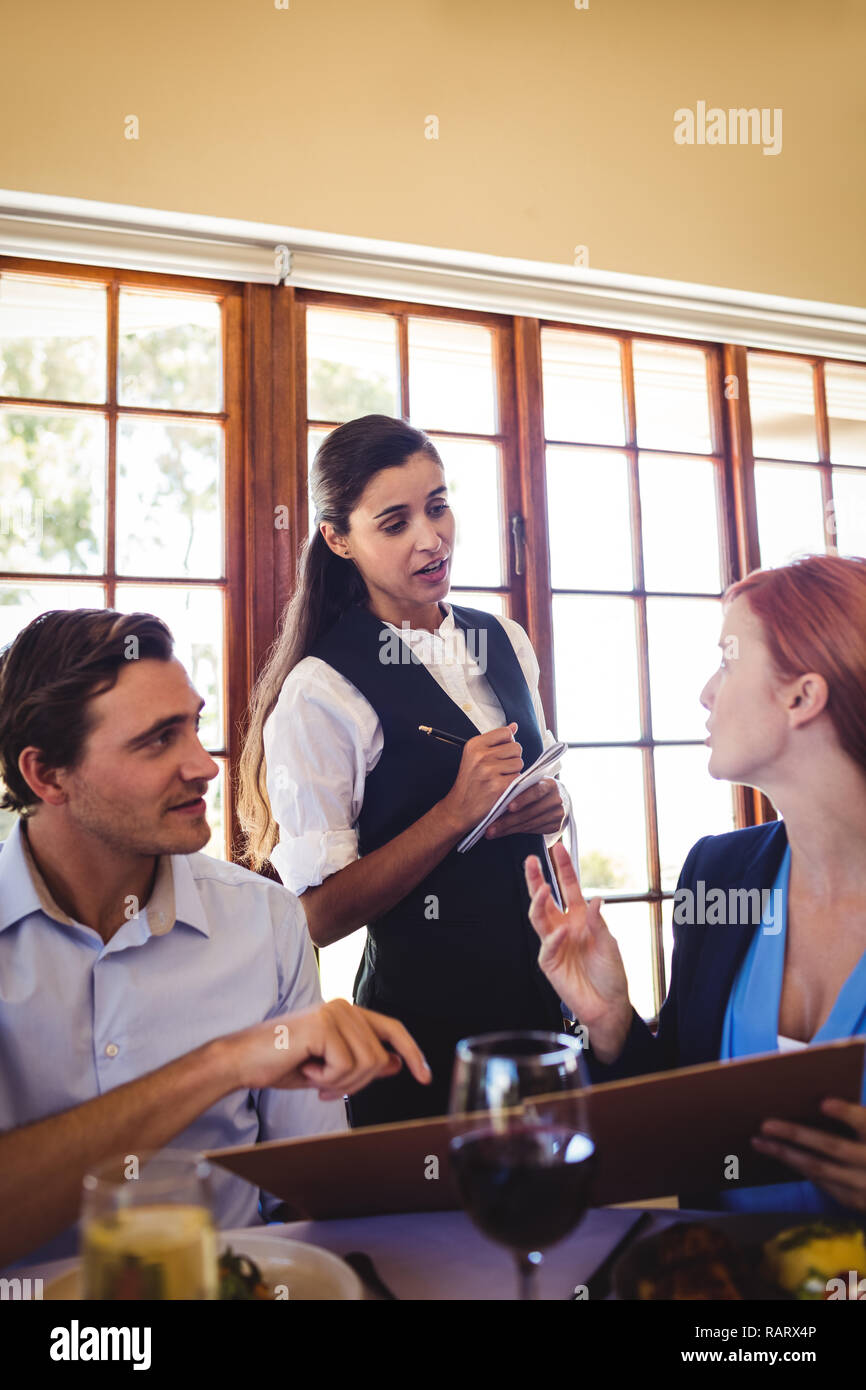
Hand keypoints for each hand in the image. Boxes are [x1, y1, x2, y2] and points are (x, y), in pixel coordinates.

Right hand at [228, 998, 431, 1100]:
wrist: (243, 1062)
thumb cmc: (280, 1064)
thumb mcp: (329, 1068)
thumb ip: (362, 1062)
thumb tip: (396, 1063)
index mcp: (347, 1014)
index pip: (392, 1030)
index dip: (413, 1053)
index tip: (426, 1077)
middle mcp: (345, 1007)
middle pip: (379, 1058)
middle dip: (356, 1083)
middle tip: (323, 1085)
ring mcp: (335, 1013)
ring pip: (366, 1064)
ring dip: (338, 1082)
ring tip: (311, 1073)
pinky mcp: (324, 1025)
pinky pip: (345, 1066)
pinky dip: (326, 1078)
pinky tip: (304, 1068)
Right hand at [438, 723, 523, 834]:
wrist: (459, 808)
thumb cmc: (469, 782)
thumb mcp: (476, 756)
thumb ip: (496, 741)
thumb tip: (514, 726)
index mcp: (474, 745)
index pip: (506, 733)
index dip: (507, 743)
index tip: (499, 754)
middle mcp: (481, 755)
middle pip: (516, 747)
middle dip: (512, 758)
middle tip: (498, 770)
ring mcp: (489, 771)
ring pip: (519, 763)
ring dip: (514, 772)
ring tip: (499, 779)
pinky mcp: (499, 786)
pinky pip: (518, 778)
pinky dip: (514, 784)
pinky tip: (501, 788)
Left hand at [485, 777, 564, 838]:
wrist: (557, 798)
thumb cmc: (537, 788)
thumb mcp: (531, 783)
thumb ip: (520, 788)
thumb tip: (496, 798)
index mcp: (550, 784)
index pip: (536, 791)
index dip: (522, 799)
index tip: (508, 807)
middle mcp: (556, 800)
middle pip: (530, 812)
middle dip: (507, 821)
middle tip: (490, 828)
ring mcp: (557, 814)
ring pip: (529, 824)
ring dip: (507, 829)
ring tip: (491, 832)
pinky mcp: (556, 826)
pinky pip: (532, 830)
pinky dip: (516, 832)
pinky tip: (503, 833)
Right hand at [524, 841, 630, 1063]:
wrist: (608, 1006)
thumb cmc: (611, 974)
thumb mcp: (610, 944)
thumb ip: (599, 923)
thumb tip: (595, 899)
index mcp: (581, 918)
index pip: (569, 888)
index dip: (563, 868)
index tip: (557, 847)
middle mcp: (564, 927)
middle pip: (546, 898)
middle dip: (537, 879)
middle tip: (531, 860)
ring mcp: (555, 944)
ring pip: (538, 917)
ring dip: (539, 902)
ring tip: (543, 889)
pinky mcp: (549, 962)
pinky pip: (547, 946)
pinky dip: (553, 938)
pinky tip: (562, 932)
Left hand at [751, 1097, 865, 1210]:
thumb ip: (857, 1120)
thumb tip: (818, 1101)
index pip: (865, 1123)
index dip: (846, 1113)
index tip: (823, 1102)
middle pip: (833, 1147)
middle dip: (797, 1135)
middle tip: (766, 1124)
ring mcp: (864, 1187)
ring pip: (820, 1169)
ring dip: (786, 1155)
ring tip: (759, 1141)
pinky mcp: (856, 1202)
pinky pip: (823, 1182)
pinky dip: (800, 1167)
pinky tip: (781, 1155)